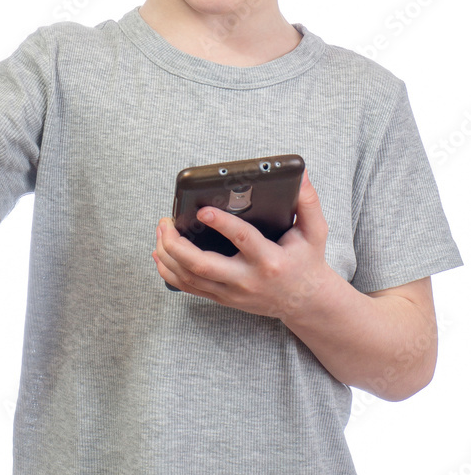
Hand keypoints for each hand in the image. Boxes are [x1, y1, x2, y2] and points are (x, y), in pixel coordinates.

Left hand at [153, 170, 331, 318]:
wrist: (305, 302)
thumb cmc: (307, 261)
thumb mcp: (314, 232)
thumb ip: (308, 202)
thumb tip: (302, 173)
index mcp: (269, 260)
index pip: (241, 240)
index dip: (221, 223)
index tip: (202, 209)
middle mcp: (246, 279)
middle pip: (202, 265)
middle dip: (177, 244)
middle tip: (166, 221)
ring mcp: (231, 292)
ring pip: (189, 278)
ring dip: (168, 254)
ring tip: (161, 230)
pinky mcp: (222, 298)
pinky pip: (188, 288)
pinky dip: (168, 272)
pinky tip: (160, 253)